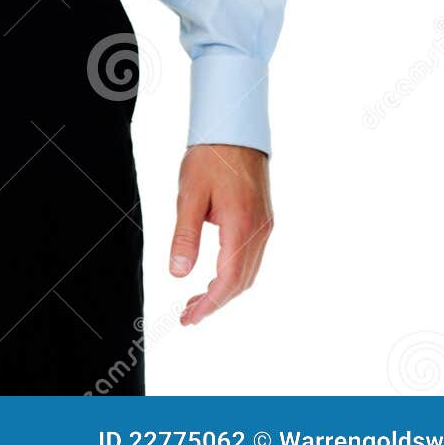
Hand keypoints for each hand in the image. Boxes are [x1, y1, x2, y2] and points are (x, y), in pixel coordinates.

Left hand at [169, 143, 273, 325]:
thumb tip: (178, 273)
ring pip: (249, 272)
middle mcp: (259, 230)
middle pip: (241, 282)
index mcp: (241, 227)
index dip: (209, 305)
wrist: (235, 126)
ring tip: (198, 300)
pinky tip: (216, 274)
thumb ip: (185, 235)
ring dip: (226, 290)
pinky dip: (235, 274)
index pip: (227, 281)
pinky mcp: (264, 218)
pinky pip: (252, 257)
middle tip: (188, 314)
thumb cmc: (210, 156)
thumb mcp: (189, 194)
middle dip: (215, 303)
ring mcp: (265, 225)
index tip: (189, 318)